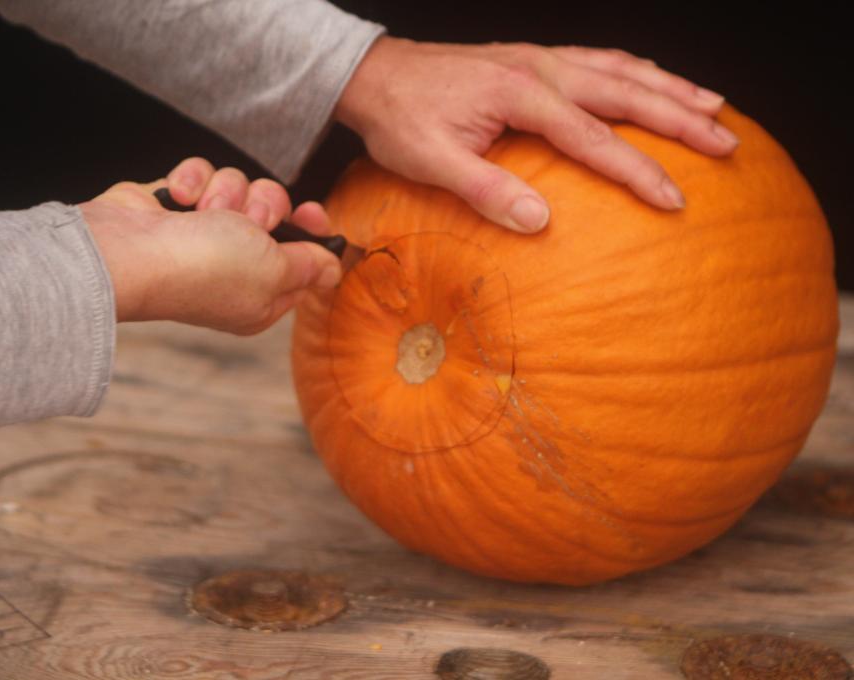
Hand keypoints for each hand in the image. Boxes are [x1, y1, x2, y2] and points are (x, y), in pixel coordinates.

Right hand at [80, 158, 339, 333]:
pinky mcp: (175, 207)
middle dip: (264, 205)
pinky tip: (177, 199)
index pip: (303, 257)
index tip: (310, 213)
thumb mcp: (276, 270)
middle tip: (248, 220)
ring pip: (239, 187)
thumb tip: (334, 269)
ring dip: (225, 192)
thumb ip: (310, 265)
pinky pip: (202, 175)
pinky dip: (191, 181)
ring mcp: (203, 235)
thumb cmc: (205, 267)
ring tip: (204, 212)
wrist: (130, 251)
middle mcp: (234, 266)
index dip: (311, 231)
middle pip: (274, 212)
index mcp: (262, 295)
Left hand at [335, 37, 738, 232]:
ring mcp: (540, 58)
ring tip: (714, 107)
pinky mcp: (533, 59)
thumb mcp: (430, 163)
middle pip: (627, 92)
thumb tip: (541, 223)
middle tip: (727, 143)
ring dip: (671, 88)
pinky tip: (654, 81)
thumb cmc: (400, 119)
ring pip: (622, 69)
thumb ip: (485, 191)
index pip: (593, 138)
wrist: (375, 75)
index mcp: (520, 95)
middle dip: (681, 118)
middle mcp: (540, 67)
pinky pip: (599, 60)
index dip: (637, 170)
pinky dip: (637, 71)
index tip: (674, 199)